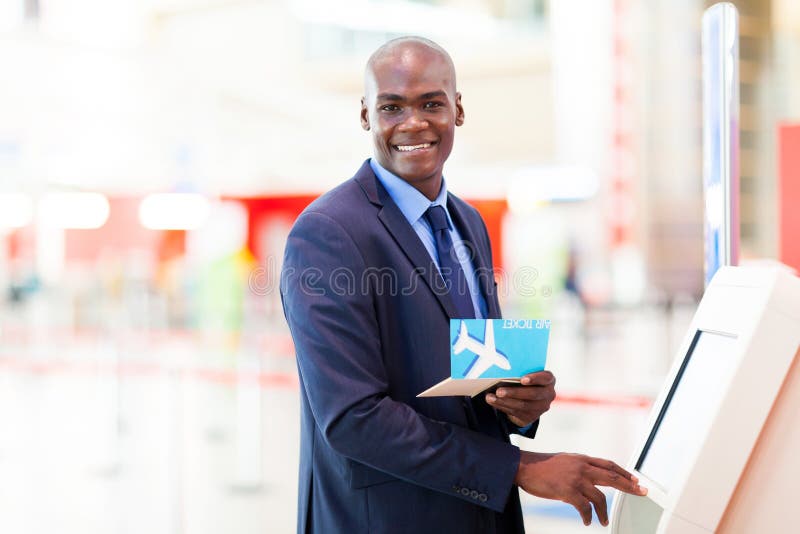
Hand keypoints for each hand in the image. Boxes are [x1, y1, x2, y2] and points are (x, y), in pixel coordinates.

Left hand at [485, 371, 555, 427]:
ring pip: (523, 405)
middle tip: (499, 391)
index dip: (535, 378)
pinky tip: (493, 401)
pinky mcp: (531, 417)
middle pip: (533, 394)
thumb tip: (500, 367)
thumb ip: (519, 371)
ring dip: (504, 401)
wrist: (527, 398)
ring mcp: (541, 407)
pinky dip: (502, 406)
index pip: (546, 378)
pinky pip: (515, 412)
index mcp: (549, 380)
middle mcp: (548, 394)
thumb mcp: (526, 374)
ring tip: (491, 397)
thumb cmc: (524, 380)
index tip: (522, 379)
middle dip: (514, 392)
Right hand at [514, 451, 647, 525]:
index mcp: (581, 459)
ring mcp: (575, 478)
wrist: (524, 467)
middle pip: (612, 476)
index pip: (608, 464)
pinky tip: (588, 521)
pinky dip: (589, 516)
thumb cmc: (542, 466)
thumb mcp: (565, 461)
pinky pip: (584, 507)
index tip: (635, 480)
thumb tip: (590, 479)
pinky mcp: (567, 491)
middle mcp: (581, 467)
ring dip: (604, 511)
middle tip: (642, 493)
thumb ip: (579, 467)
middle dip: (629, 486)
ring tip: (604, 521)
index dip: (624, 472)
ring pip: (599, 496)